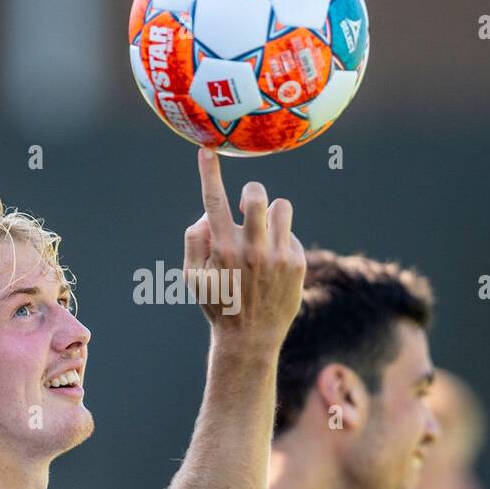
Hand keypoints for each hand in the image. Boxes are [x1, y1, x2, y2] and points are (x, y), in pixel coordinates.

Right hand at [183, 148, 305, 350]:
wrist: (250, 339)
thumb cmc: (218, 303)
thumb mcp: (192, 276)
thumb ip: (194, 240)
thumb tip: (208, 215)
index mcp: (222, 249)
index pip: (213, 201)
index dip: (209, 172)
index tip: (208, 149)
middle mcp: (251, 249)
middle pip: (256, 195)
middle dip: (251, 192)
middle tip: (246, 203)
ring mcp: (277, 256)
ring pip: (281, 207)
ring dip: (271, 214)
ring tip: (263, 233)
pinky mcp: (296, 263)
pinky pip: (290, 233)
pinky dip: (281, 240)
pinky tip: (274, 263)